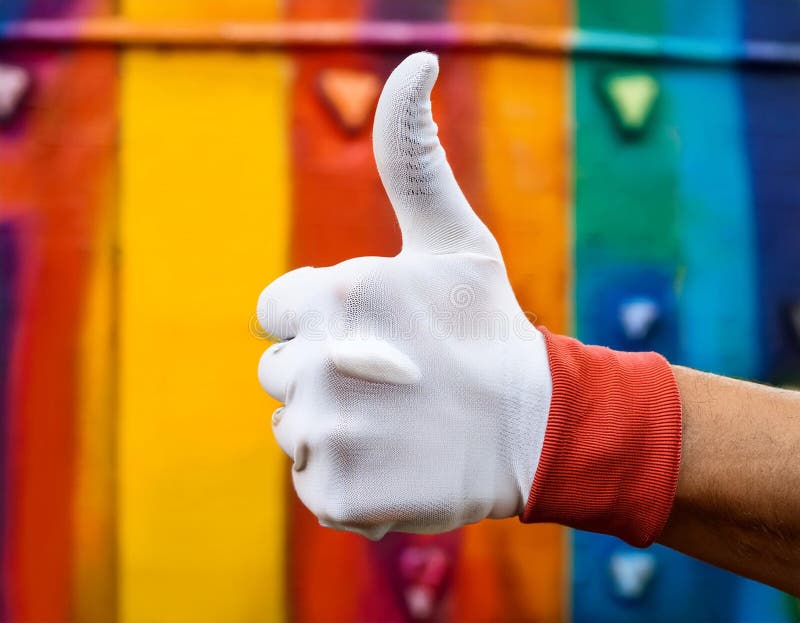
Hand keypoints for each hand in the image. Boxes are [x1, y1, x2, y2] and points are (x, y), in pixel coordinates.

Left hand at [255, 52, 551, 538]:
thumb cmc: (487, 326)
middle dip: (330, 374)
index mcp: (331, 296)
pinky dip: (352, 476)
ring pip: (296, 428)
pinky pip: (314, 480)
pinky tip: (402, 460)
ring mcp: (327, 436)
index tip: (379, 335)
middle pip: (280, 374)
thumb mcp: (452, 236)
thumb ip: (413, 155)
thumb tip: (415, 57)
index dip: (325, 324)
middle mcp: (317, 365)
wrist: (537, 425)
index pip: (276, 314)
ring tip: (403, 422)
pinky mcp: (338, 496)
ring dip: (340, 426)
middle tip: (399, 381)